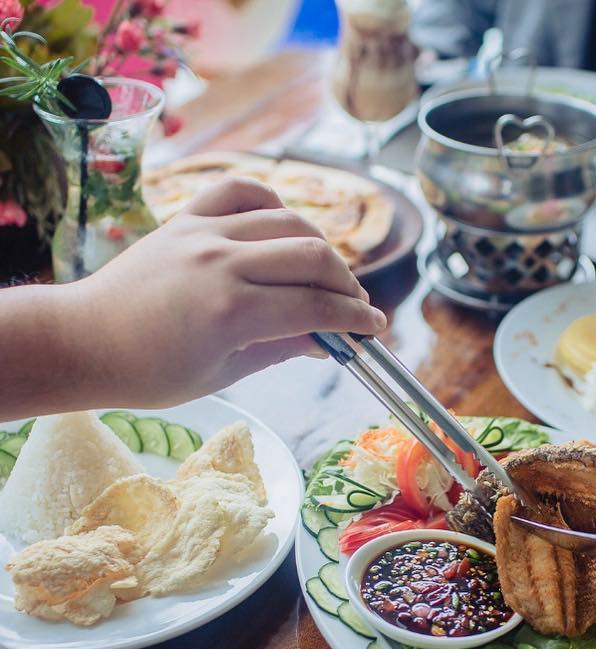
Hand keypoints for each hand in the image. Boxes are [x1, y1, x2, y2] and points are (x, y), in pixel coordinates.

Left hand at [65, 177, 386, 407]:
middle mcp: (222, 263)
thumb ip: (282, 349)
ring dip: (319, 249)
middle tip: (354, 308)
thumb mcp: (224, 373)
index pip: (317, 307)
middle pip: (313, 258)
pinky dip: (271, 204)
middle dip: (347, 284)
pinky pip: (241, 192)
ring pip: (288, 222)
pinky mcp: (186, 218)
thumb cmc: (150, 372)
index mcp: (232, 312)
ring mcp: (203, 233)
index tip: (374, 329)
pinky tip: (282, 227)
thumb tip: (327, 342)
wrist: (85, 341)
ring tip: (326, 275)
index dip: (355, 319)